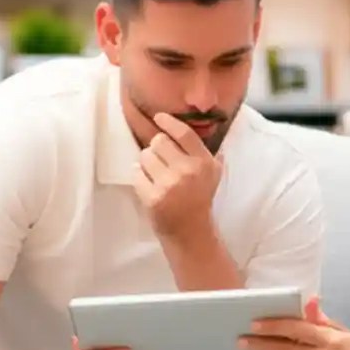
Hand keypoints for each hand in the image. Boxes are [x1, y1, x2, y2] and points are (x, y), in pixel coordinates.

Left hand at [134, 113, 222, 239]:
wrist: (190, 231)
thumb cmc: (199, 199)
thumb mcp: (212, 174)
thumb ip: (205, 152)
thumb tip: (190, 129)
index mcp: (204, 162)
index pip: (184, 133)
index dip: (169, 123)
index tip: (158, 118)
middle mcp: (188, 171)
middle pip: (159, 141)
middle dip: (156, 148)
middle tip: (161, 161)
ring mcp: (170, 185)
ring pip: (145, 156)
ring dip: (146, 163)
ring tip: (156, 175)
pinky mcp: (154, 197)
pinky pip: (136, 174)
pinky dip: (139, 177)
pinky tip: (149, 185)